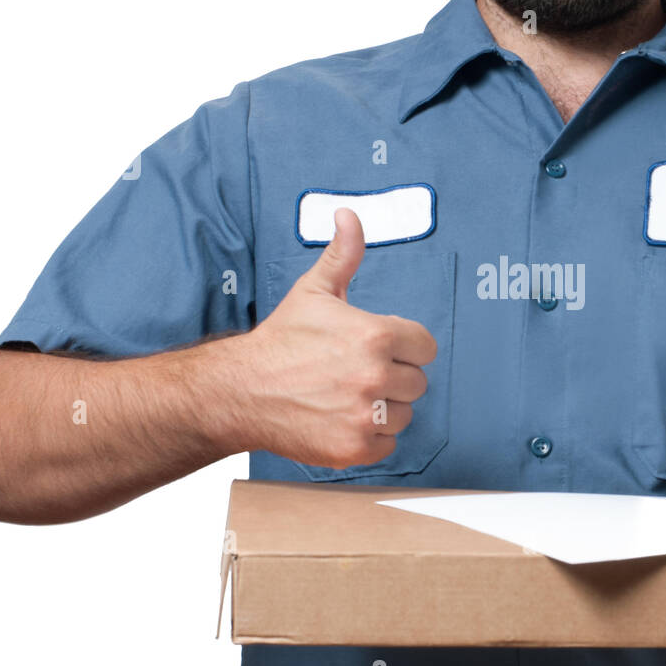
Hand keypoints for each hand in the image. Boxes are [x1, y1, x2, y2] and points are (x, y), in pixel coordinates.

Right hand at [229, 207, 437, 468]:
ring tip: (348, 396)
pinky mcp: (354, 448)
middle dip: (393, 378)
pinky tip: (344, 420)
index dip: (404, 348)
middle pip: (417, 382)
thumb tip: (349, 217)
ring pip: (405, 415)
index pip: (425, 347)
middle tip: (356, 373)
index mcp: (375, 336)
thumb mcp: (314, 291)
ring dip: (385, 409)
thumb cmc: (280, 341)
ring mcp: (365, 416)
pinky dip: (371, 438)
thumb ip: (343, 255)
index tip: (379, 350)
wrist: (240, 390)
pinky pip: (388, 444)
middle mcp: (374, 377)